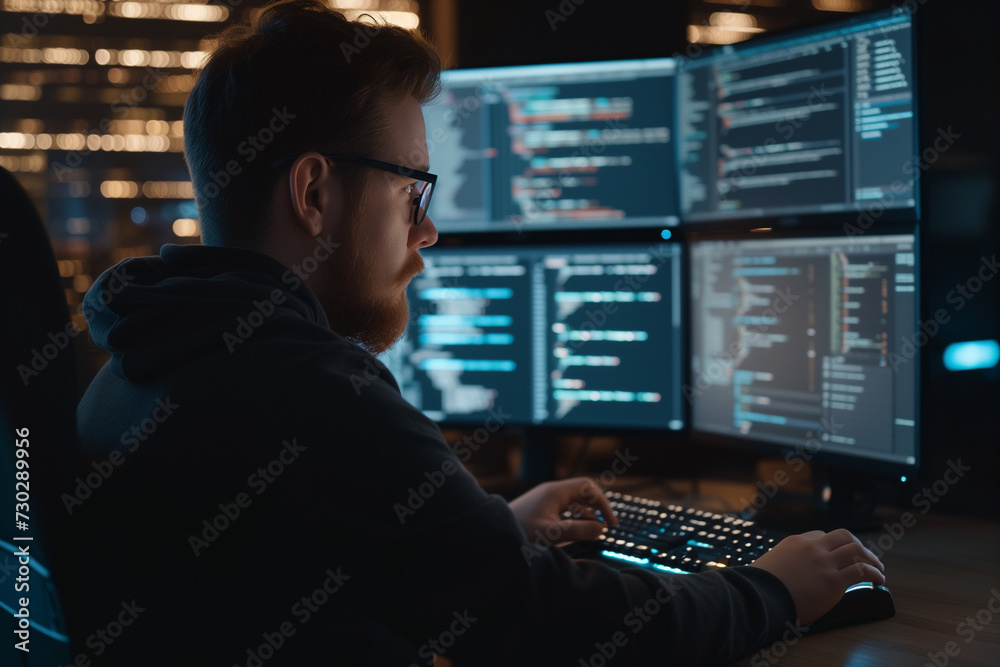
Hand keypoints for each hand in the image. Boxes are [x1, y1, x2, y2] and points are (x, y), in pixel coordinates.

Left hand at [508, 477, 618, 545]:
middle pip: (583, 491)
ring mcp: (546, 498)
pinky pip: (565, 507)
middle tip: (606, 526)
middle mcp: (551, 491)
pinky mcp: (541, 507)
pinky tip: (578, 530)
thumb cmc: (519, 532)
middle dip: (597, 507)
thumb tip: (601, 528)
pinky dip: (576, 516)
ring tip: (594, 531)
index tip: (610, 523)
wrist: (493, 533)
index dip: (602, 503)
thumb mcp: (551, 533)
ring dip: (587, 513)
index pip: (587, 487)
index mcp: (555, 492)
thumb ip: (577, 530)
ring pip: (574, 500)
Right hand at [750, 528, 885, 626]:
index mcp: (795, 542)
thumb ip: (783, 564)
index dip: (833, 545)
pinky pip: (861, 571)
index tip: (838, 554)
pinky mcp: (834, 581)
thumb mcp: (769, 565)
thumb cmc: (759, 586)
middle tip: (865, 555)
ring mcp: (824, 563)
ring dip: (870, 557)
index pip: (820, 535)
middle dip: (857, 544)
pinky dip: (874, 573)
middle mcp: (812, 548)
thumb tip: (785, 575)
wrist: (760, 596)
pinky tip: (879, 579)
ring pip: (856, 549)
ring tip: (878, 567)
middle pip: (843, 535)